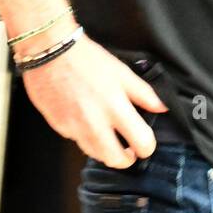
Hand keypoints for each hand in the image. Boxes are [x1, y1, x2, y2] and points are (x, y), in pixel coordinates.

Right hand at [22, 33, 168, 167]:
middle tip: (128, 149)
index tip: (145, 143)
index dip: (147, 147)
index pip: (141, 143)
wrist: (51, 52)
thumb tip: (162, 108)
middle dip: (126, 159)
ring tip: (109, 136)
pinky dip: (85, 137)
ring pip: (95, 155)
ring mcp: (75, 128)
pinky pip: (77, 141)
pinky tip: (87, 122)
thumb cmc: (86, 58)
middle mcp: (95, 123)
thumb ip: (144, 93)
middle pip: (116, 160)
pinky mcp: (60, 128)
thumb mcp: (121, 71)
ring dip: (105, 151)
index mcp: (115, 107)